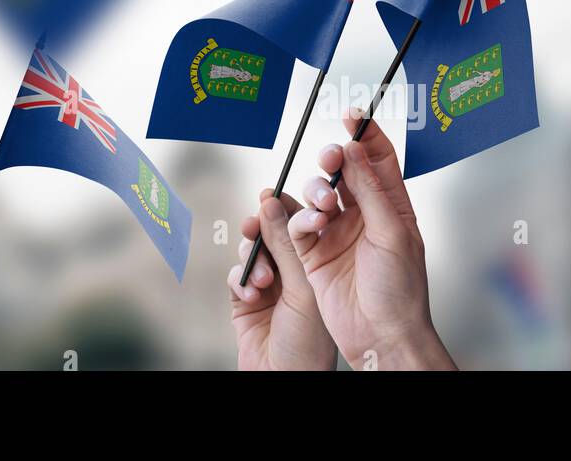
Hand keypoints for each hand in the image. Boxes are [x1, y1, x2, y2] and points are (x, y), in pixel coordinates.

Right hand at [226, 190, 334, 369]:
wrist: (294, 383)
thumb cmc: (318, 340)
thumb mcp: (309, 282)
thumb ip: (289, 241)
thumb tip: (271, 201)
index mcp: (333, 257)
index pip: (316, 211)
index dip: (299, 196)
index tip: (281, 187)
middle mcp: (305, 264)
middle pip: (280, 223)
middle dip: (268, 219)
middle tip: (262, 212)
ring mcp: (277, 280)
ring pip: (255, 245)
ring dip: (255, 255)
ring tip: (264, 278)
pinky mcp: (250, 298)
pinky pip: (238, 274)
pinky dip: (242, 281)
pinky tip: (254, 298)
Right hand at [286, 109, 454, 369]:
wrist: (381, 334)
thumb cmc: (401, 289)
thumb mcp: (392, 232)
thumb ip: (371, 188)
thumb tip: (356, 148)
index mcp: (392, 206)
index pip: (378, 159)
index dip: (365, 134)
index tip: (352, 115)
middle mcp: (364, 215)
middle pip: (344, 171)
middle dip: (334, 159)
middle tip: (330, 157)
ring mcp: (338, 233)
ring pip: (318, 194)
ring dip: (317, 192)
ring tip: (325, 207)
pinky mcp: (313, 253)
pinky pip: (298, 224)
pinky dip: (299, 218)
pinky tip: (310, 224)